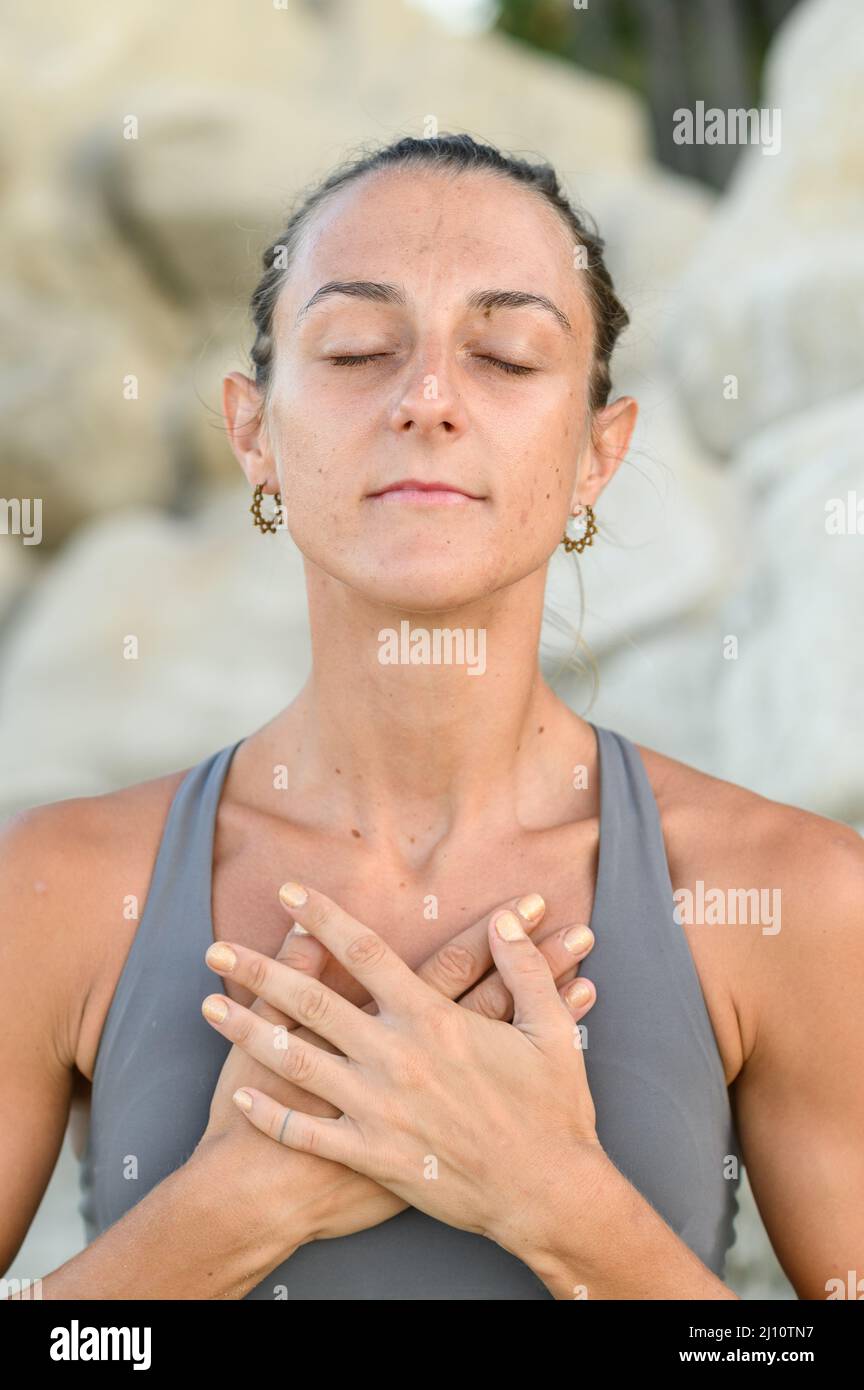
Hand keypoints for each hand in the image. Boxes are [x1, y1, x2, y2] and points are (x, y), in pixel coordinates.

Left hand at [200, 882, 603, 1246]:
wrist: (548, 1194)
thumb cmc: (553, 1111)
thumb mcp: (551, 1029)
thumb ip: (523, 968)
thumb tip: (505, 920)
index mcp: (433, 1020)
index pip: (365, 953)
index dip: (324, 918)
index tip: (290, 892)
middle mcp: (395, 1057)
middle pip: (311, 1001)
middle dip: (258, 970)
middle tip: (216, 949)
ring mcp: (378, 1109)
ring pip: (296, 1061)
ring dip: (247, 1032)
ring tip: (208, 1007)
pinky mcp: (373, 1156)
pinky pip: (307, 1133)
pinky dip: (270, 1113)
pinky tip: (241, 1092)